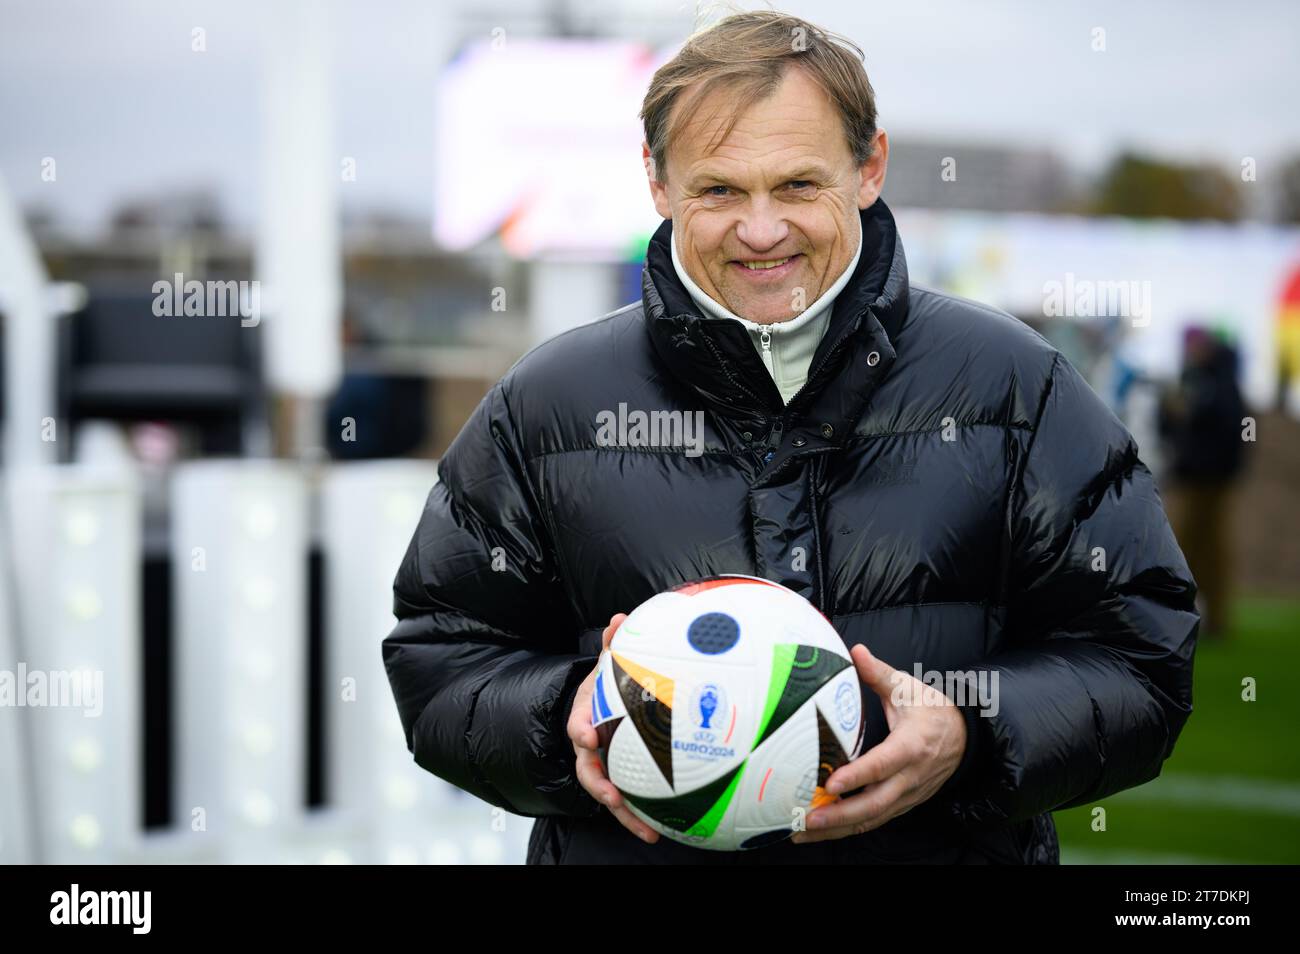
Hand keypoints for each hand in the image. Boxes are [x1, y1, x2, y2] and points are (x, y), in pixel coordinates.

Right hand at [567, 613, 659, 844]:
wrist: (604, 702)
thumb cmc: (611, 682)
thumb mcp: (612, 661)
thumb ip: (615, 643)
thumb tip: (620, 619)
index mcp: (585, 714)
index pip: (577, 721)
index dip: (580, 728)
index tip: (587, 735)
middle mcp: (589, 744)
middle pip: (587, 768)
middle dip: (599, 784)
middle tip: (613, 797)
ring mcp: (602, 764)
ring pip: (606, 792)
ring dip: (623, 813)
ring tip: (646, 830)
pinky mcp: (617, 778)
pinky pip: (626, 799)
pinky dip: (638, 816)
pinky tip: (659, 831)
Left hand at [792, 644, 965, 843]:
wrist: (965, 736)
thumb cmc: (932, 710)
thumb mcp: (907, 687)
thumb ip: (878, 673)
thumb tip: (856, 651)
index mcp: (912, 745)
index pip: (883, 764)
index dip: (858, 775)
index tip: (831, 783)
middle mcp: (911, 776)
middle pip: (875, 803)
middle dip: (840, 816)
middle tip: (808, 818)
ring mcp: (909, 794)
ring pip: (873, 818)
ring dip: (839, 828)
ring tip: (804, 831)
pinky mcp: (904, 803)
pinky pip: (876, 820)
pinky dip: (850, 828)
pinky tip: (823, 830)